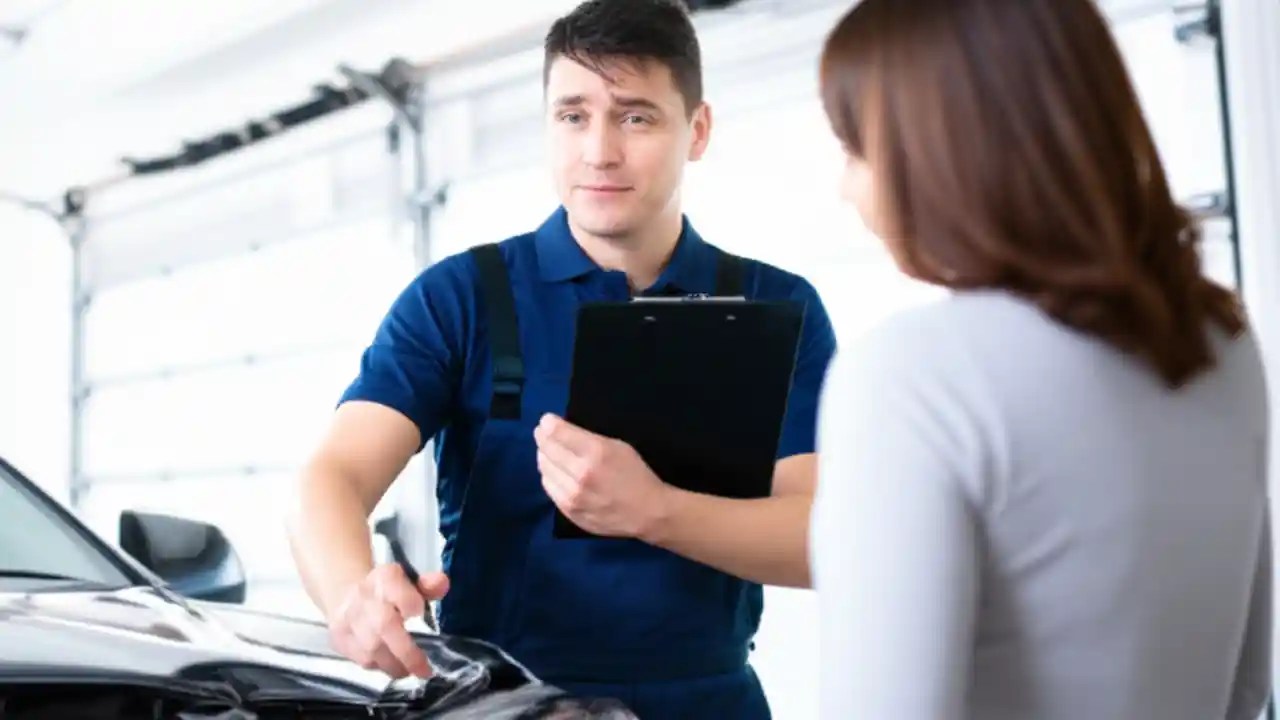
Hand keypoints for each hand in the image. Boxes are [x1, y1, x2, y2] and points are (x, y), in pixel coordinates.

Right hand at [326, 564, 449, 678]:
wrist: (346, 595)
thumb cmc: (388, 592)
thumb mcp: (410, 582)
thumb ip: (428, 585)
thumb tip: (442, 583)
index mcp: (385, 577)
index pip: (395, 587)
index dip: (410, 603)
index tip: (421, 614)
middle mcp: (364, 596)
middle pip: (384, 624)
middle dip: (407, 651)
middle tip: (424, 669)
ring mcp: (348, 618)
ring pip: (371, 648)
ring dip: (394, 664)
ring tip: (410, 671)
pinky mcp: (339, 638)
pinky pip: (361, 659)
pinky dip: (380, 666)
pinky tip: (392, 666)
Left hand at [534, 413, 671, 538]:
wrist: (647, 513)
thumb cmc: (636, 475)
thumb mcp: (618, 446)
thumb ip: (589, 438)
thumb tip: (561, 430)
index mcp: (595, 453)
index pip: (557, 433)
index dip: (548, 423)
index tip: (546, 420)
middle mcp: (580, 474)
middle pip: (546, 449)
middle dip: (542, 437)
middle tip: (542, 433)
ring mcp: (572, 496)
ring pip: (544, 469)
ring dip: (543, 456)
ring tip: (548, 451)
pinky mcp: (569, 512)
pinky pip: (549, 488)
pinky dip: (549, 476)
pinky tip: (555, 472)